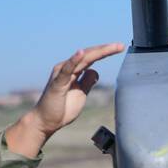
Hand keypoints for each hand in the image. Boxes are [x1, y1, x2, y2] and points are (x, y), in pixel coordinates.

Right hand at [6, 42, 125, 155]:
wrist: (46, 122)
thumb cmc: (62, 108)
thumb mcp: (81, 94)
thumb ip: (87, 82)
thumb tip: (95, 71)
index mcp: (74, 71)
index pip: (92, 58)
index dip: (105, 52)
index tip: (120, 47)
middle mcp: (67, 68)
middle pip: (89, 55)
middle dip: (105, 50)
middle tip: (121, 45)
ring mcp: (61, 74)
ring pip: (81, 59)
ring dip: (96, 52)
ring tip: (110, 47)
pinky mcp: (57, 82)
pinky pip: (66, 70)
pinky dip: (74, 60)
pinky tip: (81, 53)